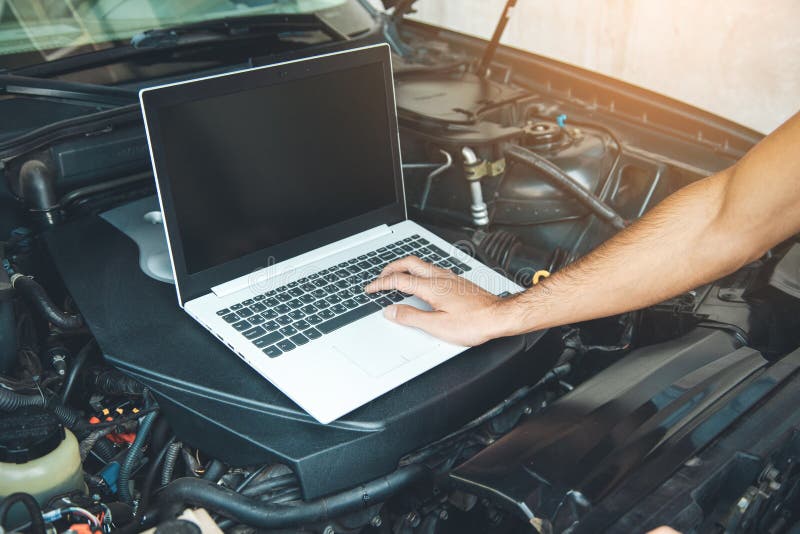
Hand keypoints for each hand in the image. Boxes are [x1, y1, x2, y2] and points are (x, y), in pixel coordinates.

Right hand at [364, 256, 510, 345]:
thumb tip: (392, 311)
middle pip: (408, 263)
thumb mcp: (437, 326)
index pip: (398, 281)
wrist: (499, 316)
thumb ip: (411, 317)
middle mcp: (439, 278)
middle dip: (390, 268)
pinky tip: (421, 282)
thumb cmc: (474, 322)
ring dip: (404, 268)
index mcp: (431, 287)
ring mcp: (449, 277)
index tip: (370, 288)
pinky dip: (418, 272)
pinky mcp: (457, 281)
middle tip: (380, 277)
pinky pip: (431, 269)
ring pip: (421, 264)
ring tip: (396, 277)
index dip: (380, 284)